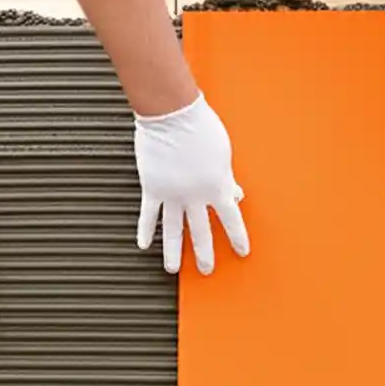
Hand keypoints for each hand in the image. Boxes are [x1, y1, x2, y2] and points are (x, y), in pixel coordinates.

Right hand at [134, 92, 248, 274]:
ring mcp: (171, 194)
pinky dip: (145, 230)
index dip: (237, 237)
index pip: (231, 219)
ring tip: (172, 269)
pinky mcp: (151, 187)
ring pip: (172, 230)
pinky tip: (143, 245)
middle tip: (206, 269)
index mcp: (217, 186)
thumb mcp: (224, 154)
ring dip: (173, 252)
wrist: (172, 115)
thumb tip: (235, 195)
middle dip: (204, 253)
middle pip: (201, 232)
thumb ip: (227, 179)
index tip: (241, 251)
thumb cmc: (202, 128)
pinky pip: (148, 214)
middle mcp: (195, 195)